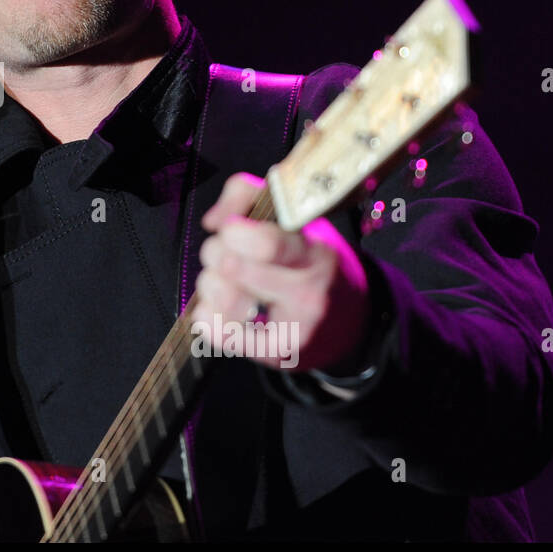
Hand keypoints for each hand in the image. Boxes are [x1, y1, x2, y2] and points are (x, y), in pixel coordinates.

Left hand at [189, 172, 371, 373]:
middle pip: (234, 266)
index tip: (231, 229)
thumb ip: (250, 198)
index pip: (268, 242)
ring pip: (223, 300)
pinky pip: (218, 332)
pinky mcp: (272, 354)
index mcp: (315, 255)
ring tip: (220, 280)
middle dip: (216, 252)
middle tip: (223, 252)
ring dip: (209, 283)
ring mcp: (291, 329)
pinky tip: (215, 307)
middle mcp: (307, 294)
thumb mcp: (296, 221)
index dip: (234, 230)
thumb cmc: (311, 265)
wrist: (345, 323)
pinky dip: (207, 315)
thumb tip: (214, 220)